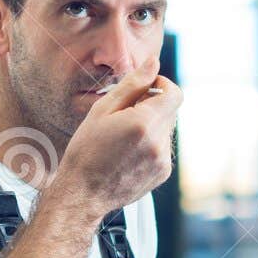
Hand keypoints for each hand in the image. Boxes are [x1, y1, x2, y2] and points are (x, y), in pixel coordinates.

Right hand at [55, 72, 180, 214]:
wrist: (83, 194)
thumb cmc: (86, 152)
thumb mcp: (102, 111)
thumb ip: (132, 84)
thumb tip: (152, 63)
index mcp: (145, 123)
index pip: (174, 93)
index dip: (161, 85)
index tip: (145, 88)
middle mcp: (159, 143)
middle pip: (170, 111)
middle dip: (152, 106)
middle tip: (124, 115)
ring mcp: (162, 161)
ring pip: (165, 130)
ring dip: (150, 127)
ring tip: (123, 139)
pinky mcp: (162, 174)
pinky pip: (162, 149)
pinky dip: (150, 145)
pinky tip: (127, 154)